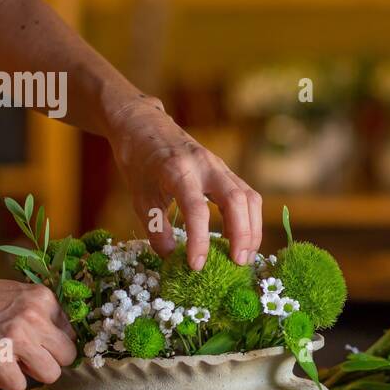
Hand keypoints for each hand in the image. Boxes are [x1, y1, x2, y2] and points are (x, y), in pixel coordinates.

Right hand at [0, 275, 76, 389]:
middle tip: (28, 358)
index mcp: (44, 299)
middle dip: (49, 361)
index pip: (71, 333)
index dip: (54, 344)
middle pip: (67, 356)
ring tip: (12, 362)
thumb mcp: (19, 296)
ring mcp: (17, 338)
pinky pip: (19, 386)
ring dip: (31, 374)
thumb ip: (42, 316)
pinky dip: (6, 382)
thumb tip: (58, 346)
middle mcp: (35, 317)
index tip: (40, 345)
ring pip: (50, 374)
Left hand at [105, 95, 261, 269]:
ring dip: (252, 228)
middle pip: (237, 200)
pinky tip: (241, 238)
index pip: (196, 209)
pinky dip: (248, 219)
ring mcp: (219, 166)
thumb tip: (172, 257)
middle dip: (242, 234)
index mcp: (178, 170)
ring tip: (244, 256)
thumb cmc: (138, 161)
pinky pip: (246, 195)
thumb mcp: (139, 196)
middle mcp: (205, 165)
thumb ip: (156, 228)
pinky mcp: (225, 170)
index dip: (199, 240)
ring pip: (249, 197)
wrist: (143, 124)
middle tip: (238, 263)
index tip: (197, 265)